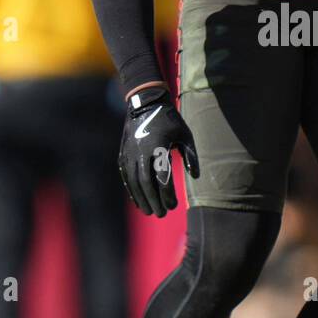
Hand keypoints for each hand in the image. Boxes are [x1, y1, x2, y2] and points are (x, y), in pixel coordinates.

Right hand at [119, 85, 198, 216]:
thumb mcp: (185, 134)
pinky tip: (138, 201)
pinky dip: (132, 190)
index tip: (175, 206)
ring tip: (150, 212)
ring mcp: (129, 153)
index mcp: (158, 146)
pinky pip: (126, 177)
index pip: (162, 177)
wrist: (145, 103)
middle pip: (146, 183)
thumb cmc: (170, 120)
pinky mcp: (123, 154)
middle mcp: (141, 151)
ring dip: (142, 199)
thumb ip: (191, 155)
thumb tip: (195, 176)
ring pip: (134, 182)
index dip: (167, 194)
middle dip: (154, 201)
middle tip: (162, 214)